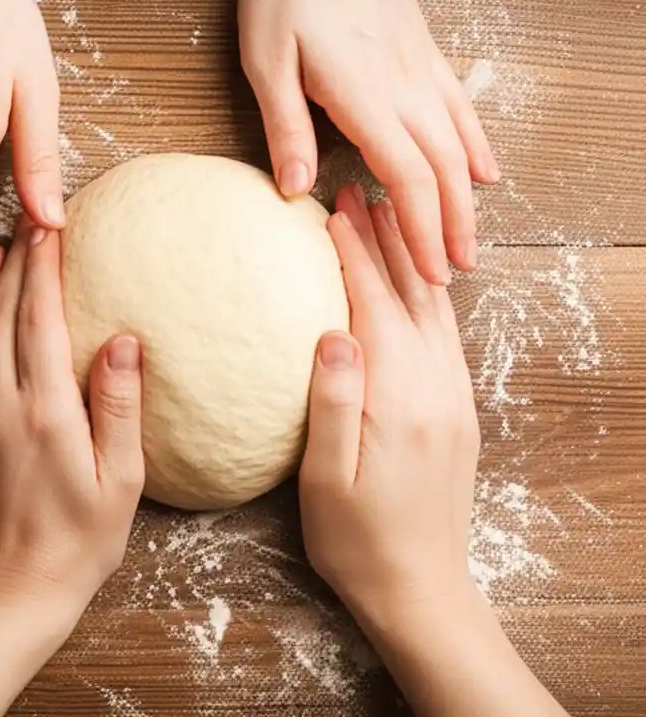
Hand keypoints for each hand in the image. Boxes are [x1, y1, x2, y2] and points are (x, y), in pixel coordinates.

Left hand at [0, 218, 144, 607]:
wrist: (12, 590)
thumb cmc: (80, 541)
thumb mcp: (121, 480)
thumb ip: (119, 406)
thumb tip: (123, 340)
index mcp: (47, 411)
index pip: (40, 320)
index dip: (43, 269)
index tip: (49, 229)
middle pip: (0, 317)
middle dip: (12, 265)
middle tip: (20, 224)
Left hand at [239, 0, 499, 284]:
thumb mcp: (267, 61)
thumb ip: (286, 127)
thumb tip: (297, 190)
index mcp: (365, 96)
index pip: (406, 178)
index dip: (421, 232)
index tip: (429, 273)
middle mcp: (404, 86)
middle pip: (442, 168)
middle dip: (453, 226)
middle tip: (457, 274)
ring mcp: (419, 68)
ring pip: (459, 141)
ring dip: (469, 195)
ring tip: (471, 238)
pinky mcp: (422, 52)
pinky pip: (460, 106)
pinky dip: (477, 143)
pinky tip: (485, 169)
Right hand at [299, 184, 478, 617]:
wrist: (421, 590)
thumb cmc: (357, 541)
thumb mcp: (327, 481)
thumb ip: (333, 404)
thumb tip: (334, 333)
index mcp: (398, 400)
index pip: (374, 306)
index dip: (355, 254)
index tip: (333, 209)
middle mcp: (434, 390)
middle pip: (410, 296)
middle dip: (384, 240)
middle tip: (357, 194)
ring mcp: (452, 401)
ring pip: (433, 311)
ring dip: (409, 261)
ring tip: (386, 220)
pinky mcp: (456, 414)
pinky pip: (443, 337)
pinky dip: (427, 298)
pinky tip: (416, 285)